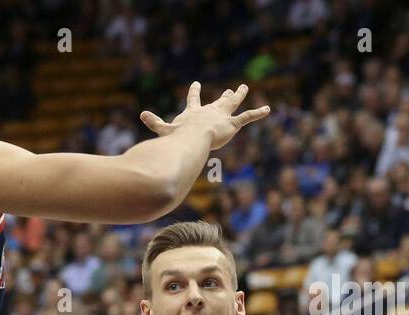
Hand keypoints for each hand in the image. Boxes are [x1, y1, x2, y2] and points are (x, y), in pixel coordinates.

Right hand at [140, 81, 269, 150]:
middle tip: (229, 90)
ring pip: (232, 104)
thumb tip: (141, 114)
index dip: (194, 93)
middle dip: (224, 96)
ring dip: (239, 95)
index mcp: (194, 113)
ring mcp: (221, 117)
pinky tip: (267, 109)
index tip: (196, 83)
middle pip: (217, 101)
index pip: (193, 101)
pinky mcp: (231, 124)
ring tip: (244, 88)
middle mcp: (209, 112)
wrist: (192, 138)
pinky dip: (257, 113)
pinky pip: (246, 117)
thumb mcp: (164, 130)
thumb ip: (155, 123)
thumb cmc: (178, 136)